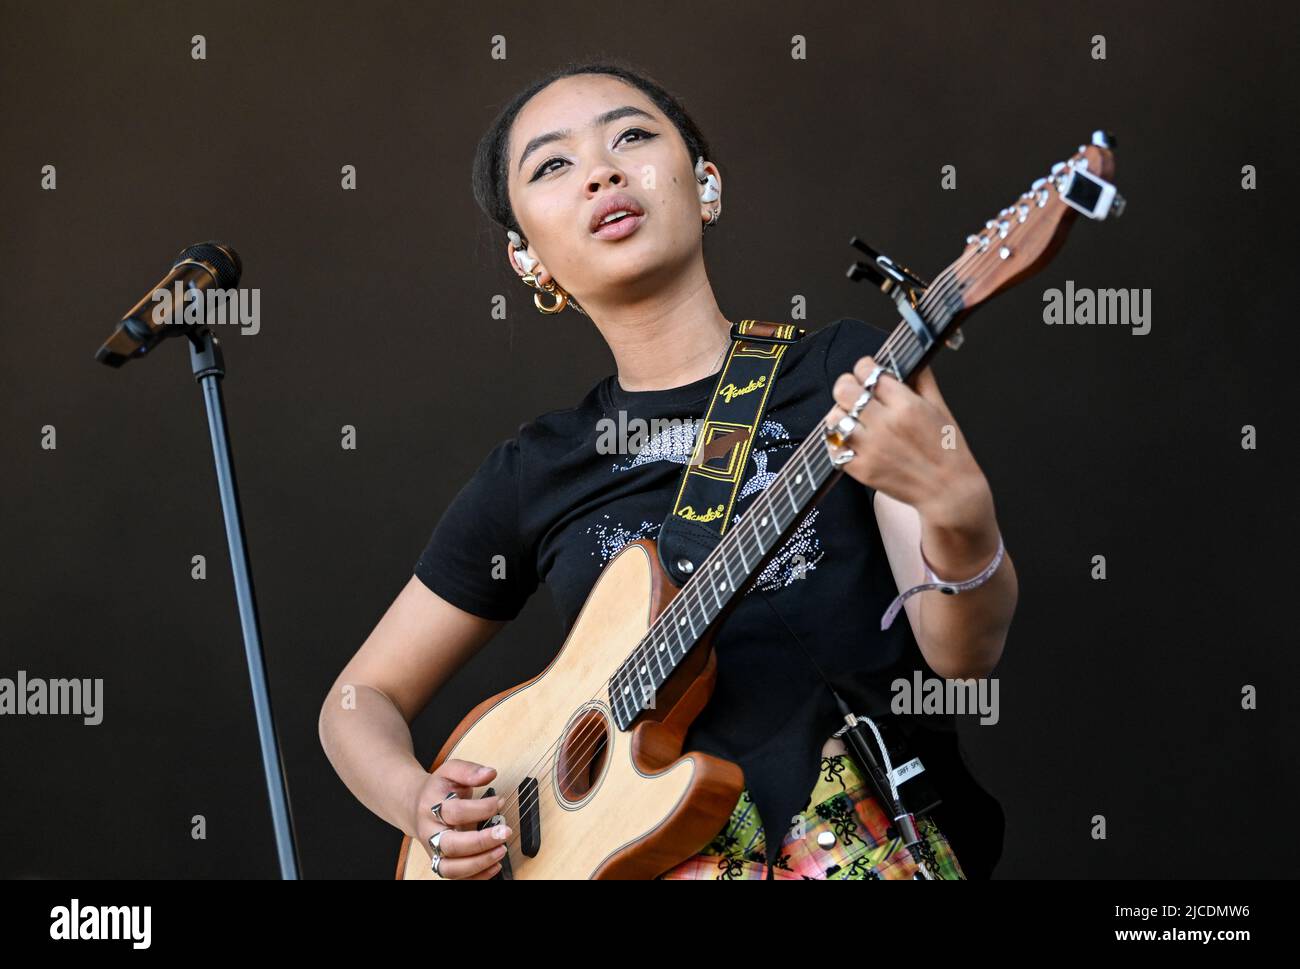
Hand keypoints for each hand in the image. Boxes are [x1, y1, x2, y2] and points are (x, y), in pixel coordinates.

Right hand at [413, 758, 511, 879]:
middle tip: (505, 832)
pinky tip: (494, 865)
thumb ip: (470, 770)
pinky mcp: (441, 863)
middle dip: (480, 842)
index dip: (481, 808)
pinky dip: (476, 877)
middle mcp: (430, 832)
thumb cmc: (438, 789)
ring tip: (501, 851)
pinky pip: (456, 878)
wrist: (414, 806)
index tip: (501, 801)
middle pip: (450, 845)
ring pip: (450, 868)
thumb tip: (490, 773)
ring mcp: (434, 851)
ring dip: (478, 864)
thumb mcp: (450, 771)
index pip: (455, 811)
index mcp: (431, 807)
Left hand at [826, 356, 990, 527]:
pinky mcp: (861, 469)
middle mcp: (885, 424)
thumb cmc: (948, 450)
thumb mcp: (940, 408)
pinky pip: (834, 447)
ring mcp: (870, 448)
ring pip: (834, 418)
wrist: (948, 491)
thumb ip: (923, 380)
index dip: (865, 367)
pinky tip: (849, 439)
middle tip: (853, 390)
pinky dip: (837, 441)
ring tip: (852, 418)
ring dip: (840, 414)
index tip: (868, 371)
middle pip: (844, 390)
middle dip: (846, 385)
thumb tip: (911, 360)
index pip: (870, 372)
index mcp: (906, 405)